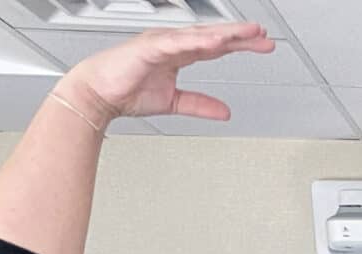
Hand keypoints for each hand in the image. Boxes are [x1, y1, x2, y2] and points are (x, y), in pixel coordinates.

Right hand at [58, 21, 274, 125]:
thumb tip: (225, 112)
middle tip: (263, 35)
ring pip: (199, 35)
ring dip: (224, 34)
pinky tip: (215, 42)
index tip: (262, 45)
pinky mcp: (149, 48)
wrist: (98, 95)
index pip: (216, 47)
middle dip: (239, 36)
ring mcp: (161, 42)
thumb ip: (200, 104)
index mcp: (179, 53)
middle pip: (213, 36)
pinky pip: (177, 43)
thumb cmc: (127, 91)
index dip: (240, 45)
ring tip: (247, 33)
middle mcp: (172, 43)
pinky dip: (196, 42)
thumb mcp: (174, 102)